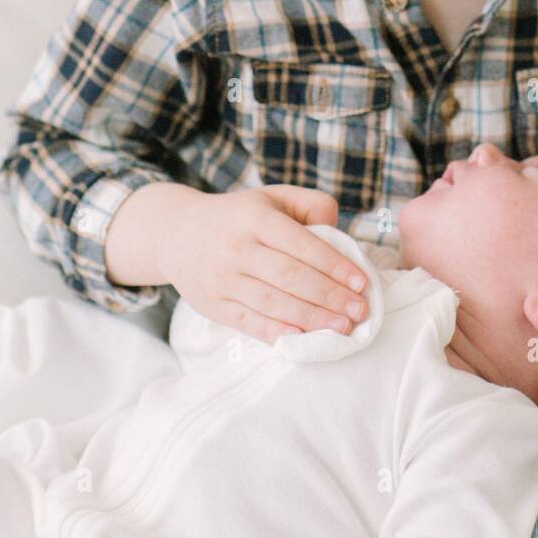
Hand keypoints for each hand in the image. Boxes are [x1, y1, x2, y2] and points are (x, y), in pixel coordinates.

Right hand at [162, 183, 369, 342]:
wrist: (176, 234)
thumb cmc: (240, 216)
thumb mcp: (272, 197)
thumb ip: (311, 205)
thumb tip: (339, 234)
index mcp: (255, 217)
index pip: (301, 244)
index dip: (334, 264)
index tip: (361, 282)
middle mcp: (236, 248)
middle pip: (290, 277)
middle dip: (330, 297)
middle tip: (360, 311)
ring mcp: (223, 280)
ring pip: (274, 303)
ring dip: (313, 320)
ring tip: (343, 328)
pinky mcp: (215, 307)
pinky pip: (252, 324)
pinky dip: (280, 334)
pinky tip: (306, 340)